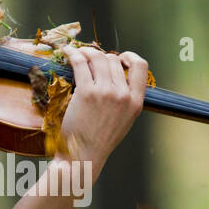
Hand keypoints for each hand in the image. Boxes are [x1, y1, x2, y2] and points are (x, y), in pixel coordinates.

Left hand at [57, 45, 147, 171]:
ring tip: (78, 54)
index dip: (129, 57)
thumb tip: (116, 76)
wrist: (84, 156)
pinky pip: (80, 63)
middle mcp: (123, 95)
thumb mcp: (124, 120)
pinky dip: (73, 54)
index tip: (119, 58)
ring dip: (87, 52)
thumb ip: (125, 98)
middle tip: (89, 61)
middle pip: (114, 60)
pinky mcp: (86, 93)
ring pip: (98, 58)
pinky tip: (68, 53)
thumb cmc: (100, 140)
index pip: (141, 66)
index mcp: (136, 102)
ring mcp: (105, 93)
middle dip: (101, 57)